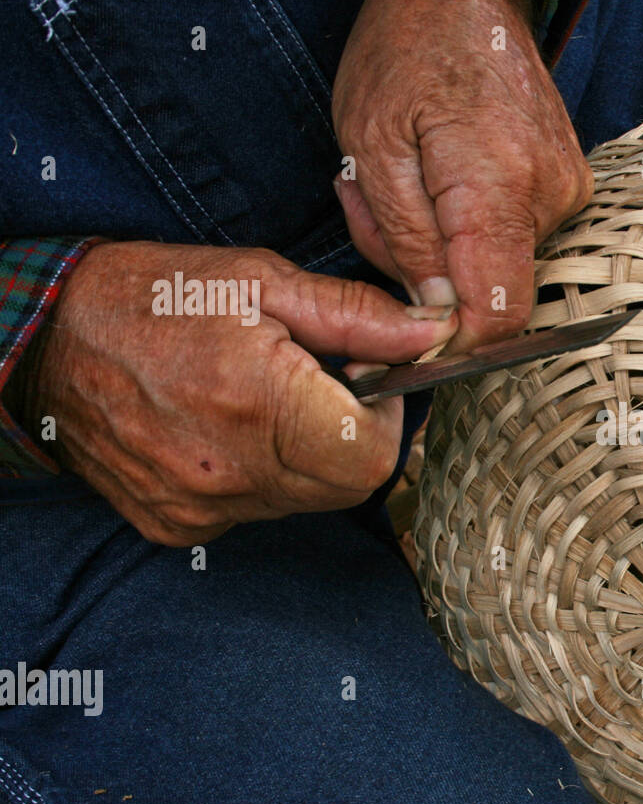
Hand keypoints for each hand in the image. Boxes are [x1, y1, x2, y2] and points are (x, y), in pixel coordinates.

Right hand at [22, 241, 457, 545]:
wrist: (45, 338)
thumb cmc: (155, 296)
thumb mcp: (261, 278)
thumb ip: (358, 313)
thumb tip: (436, 331)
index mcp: (257, 401)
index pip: (372, 457)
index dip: (387, 420)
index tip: (367, 379)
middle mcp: (228, 469)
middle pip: (346, 487)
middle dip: (353, 437)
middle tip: (320, 384)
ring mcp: (199, 506)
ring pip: (304, 502)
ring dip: (308, 457)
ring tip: (267, 400)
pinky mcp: (176, 525)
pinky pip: (255, 512)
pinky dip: (261, 477)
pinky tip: (228, 430)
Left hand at [332, 0, 591, 352]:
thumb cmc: (407, 52)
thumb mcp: (373, 146)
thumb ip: (407, 242)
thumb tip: (439, 316)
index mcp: (500, 188)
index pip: (498, 314)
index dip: (455, 345)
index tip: (409, 346)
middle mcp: (550, 195)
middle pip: (489, 291)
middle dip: (422, 275)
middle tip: (367, 206)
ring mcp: (566, 189)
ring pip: (495, 265)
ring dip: (436, 244)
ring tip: (400, 181)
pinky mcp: (565, 184)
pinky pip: (510, 237)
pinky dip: (462, 225)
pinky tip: (435, 179)